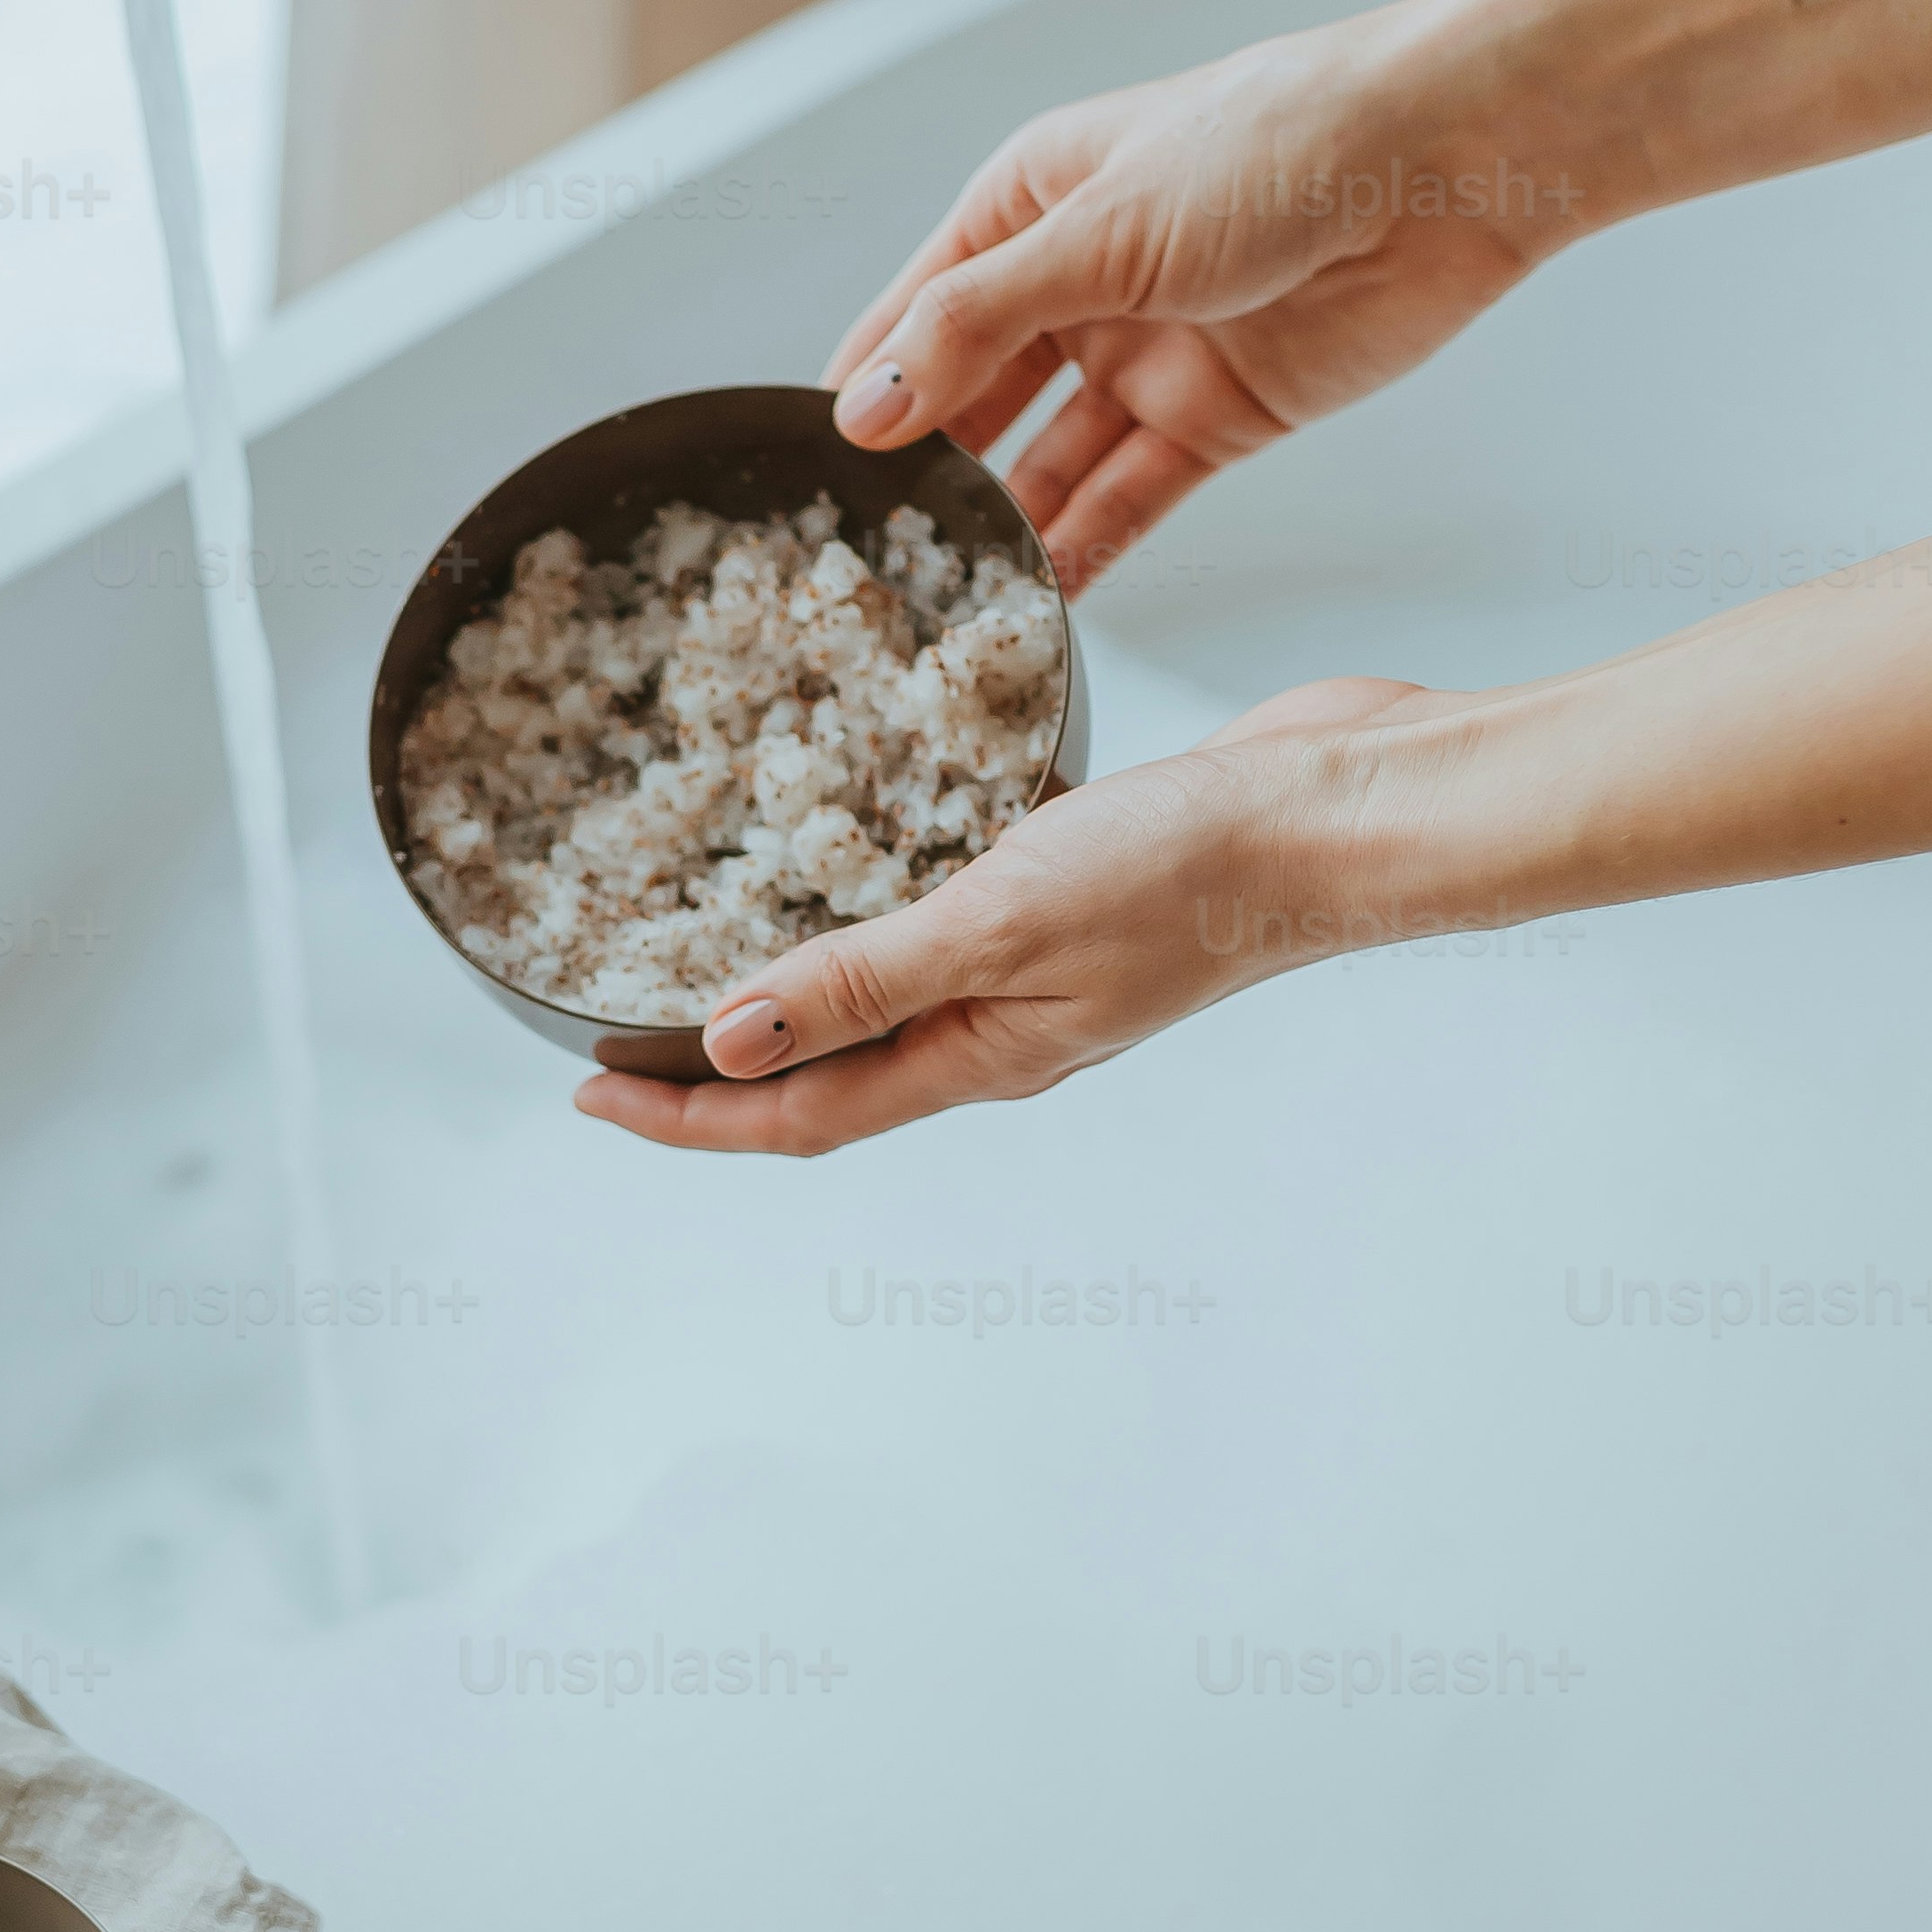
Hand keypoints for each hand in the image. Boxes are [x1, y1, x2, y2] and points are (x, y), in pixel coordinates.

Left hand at [577, 681, 1432, 1156]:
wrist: (1347, 813)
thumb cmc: (1199, 871)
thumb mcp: (1002, 921)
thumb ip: (864, 979)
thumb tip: (724, 1041)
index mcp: (981, 1057)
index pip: (797, 1115)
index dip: (686, 1117)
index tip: (585, 1098)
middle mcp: (1000, 1028)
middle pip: (827, 1075)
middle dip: (714, 1070)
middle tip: (612, 1034)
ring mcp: (1039, 968)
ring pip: (882, 1003)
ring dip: (790, 997)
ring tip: (702, 957)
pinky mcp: (1070, 897)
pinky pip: (941, 927)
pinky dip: (872, 917)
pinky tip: (850, 864)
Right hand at [824, 22, 1579, 587]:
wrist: (1449, 163)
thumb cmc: (1278, 144)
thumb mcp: (1097, 234)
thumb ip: (974, 329)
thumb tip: (864, 411)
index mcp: (1026, 208)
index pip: (911, 319)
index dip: (860, 398)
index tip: (804, 487)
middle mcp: (1074, 286)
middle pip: (973, 402)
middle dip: (925, 479)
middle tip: (868, 568)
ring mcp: (1144, 356)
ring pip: (1049, 463)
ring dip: (1004, 527)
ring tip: (945, 605)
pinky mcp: (1216, 418)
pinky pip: (1130, 497)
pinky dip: (1086, 546)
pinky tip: (1037, 599)